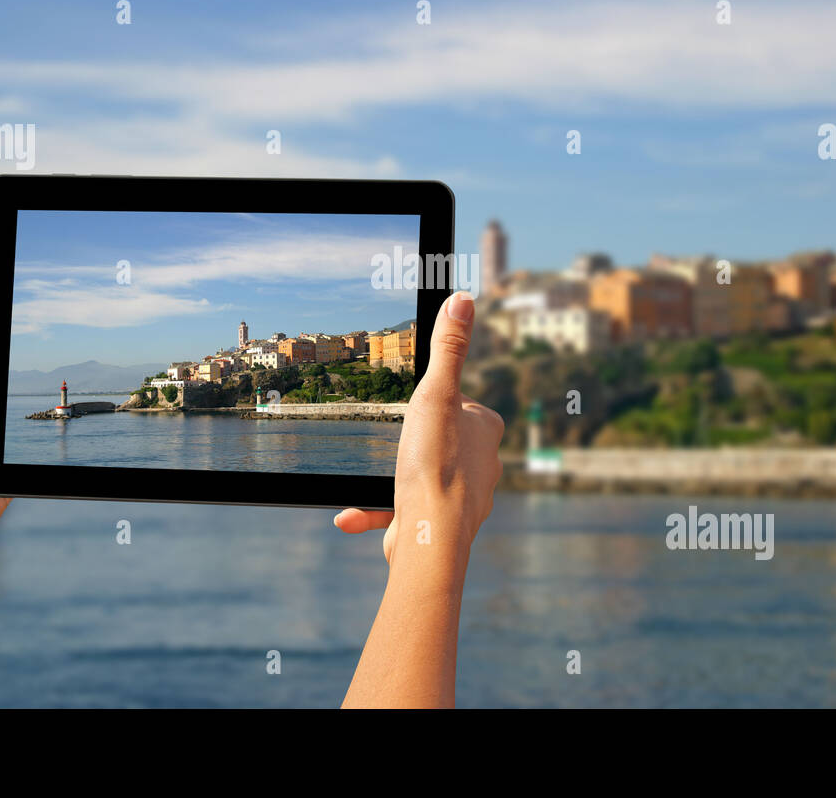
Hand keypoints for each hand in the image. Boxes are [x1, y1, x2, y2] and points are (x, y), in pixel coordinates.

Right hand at [334, 290, 502, 564]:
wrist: (430, 535)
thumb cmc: (436, 465)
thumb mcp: (436, 394)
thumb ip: (448, 349)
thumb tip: (464, 299)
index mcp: (486, 431)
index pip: (465, 404)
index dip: (440, 401)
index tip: (421, 403)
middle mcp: (482, 465)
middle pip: (446, 440)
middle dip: (418, 440)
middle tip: (398, 439)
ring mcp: (462, 499)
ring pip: (425, 479)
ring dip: (396, 480)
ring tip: (380, 478)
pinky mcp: (438, 525)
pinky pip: (405, 512)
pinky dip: (377, 511)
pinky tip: (349, 516)